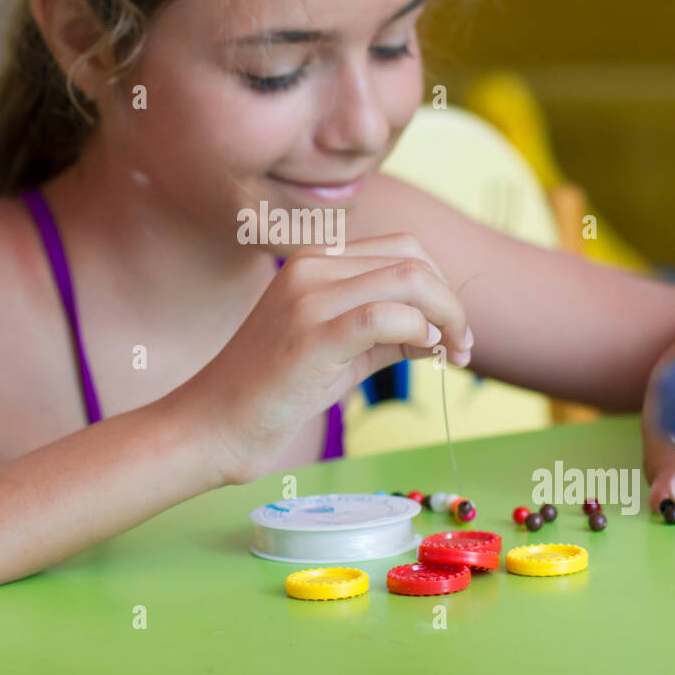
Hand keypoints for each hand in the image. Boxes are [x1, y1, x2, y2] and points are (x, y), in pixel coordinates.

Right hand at [189, 233, 471, 484]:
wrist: (213, 425)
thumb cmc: (275, 392)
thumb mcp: (338, 349)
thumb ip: (385, 330)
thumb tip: (440, 328)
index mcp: (315, 260)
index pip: (403, 249)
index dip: (441, 288)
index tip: (453, 333)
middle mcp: (311, 266)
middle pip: (413, 258)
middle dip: (451, 301)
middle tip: (461, 347)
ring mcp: (309, 296)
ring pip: (408, 280)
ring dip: (447, 317)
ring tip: (452, 355)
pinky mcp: (311, 335)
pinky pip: (385, 316)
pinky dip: (419, 332)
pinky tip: (422, 354)